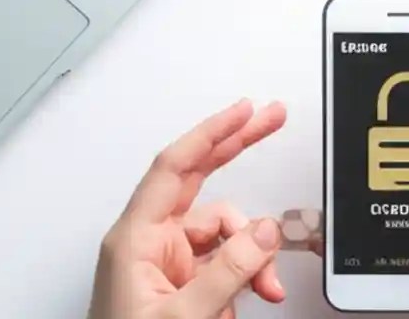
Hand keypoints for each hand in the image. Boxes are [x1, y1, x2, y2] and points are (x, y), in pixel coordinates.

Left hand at [90, 99, 287, 318]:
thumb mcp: (183, 318)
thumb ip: (227, 273)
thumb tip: (263, 232)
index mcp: (135, 239)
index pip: (176, 167)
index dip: (212, 132)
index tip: (245, 111)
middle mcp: (149, 243)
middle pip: (201, 180)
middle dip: (238, 149)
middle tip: (274, 119)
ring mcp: (167, 264)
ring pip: (225, 235)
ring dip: (253, 258)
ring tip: (268, 291)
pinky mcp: (182, 286)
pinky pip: (224, 266)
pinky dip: (243, 281)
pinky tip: (245, 305)